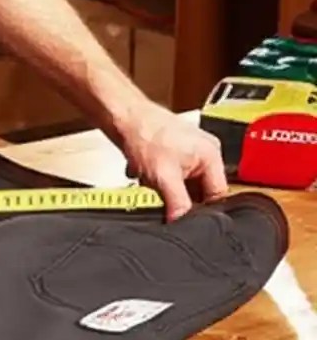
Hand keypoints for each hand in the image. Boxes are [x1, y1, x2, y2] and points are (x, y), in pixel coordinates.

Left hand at [116, 103, 228, 222]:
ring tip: (149, 179)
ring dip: (165, 188)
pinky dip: (156, 179)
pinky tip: (142, 173)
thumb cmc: (143, 134)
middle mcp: (205, 152)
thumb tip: (182, 223)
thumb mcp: (164, 177)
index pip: (218, 196)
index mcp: (212, 156)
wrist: (120, 115)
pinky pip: (169, 176)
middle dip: (180, 197)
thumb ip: (178, 203)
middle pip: (200, 191)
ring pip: (183, 184)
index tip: (185, 219)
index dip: (202, 210)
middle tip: (162, 194)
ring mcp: (188, 151)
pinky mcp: (171, 152)